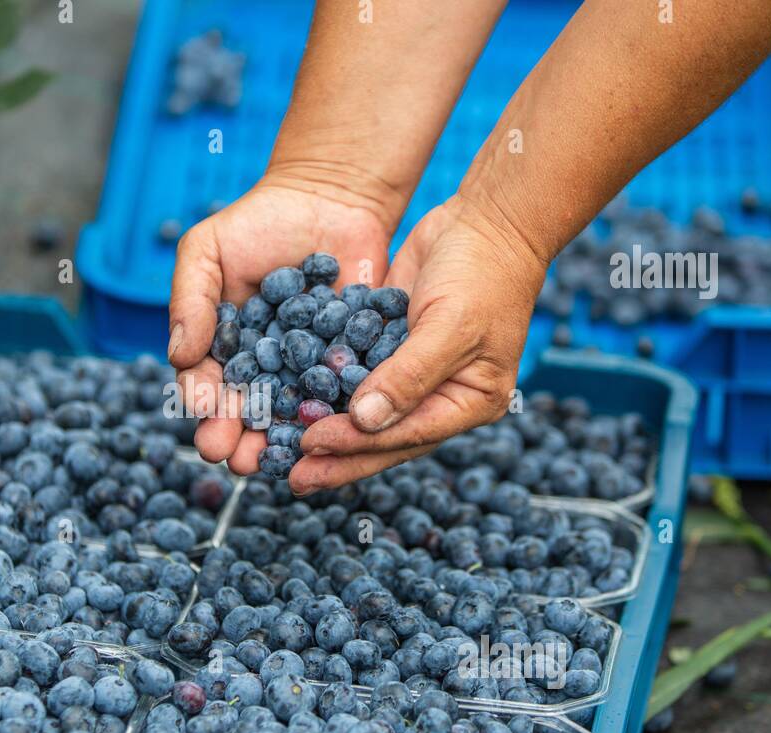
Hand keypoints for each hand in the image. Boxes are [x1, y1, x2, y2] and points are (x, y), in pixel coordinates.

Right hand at [168, 175, 394, 474]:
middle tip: (238, 460)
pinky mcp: (349, 364)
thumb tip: (178, 354)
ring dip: (281, 442)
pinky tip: (330, 431)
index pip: (206, 385)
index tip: (205, 418)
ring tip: (276, 461)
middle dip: (239, 440)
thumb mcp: (207, 249)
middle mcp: (262, 369)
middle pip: (246, 413)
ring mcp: (306, 371)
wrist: (331, 198)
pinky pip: (340, 394)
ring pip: (290, 415)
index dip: (203, 406)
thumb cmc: (258, 222)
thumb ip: (189, 298)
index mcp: (221, 350)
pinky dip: (334, 414)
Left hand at [291, 195, 547, 493]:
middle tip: (290, 476)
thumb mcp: (450, 325)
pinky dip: (324, 387)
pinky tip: (290, 398)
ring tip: (282, 449)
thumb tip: (365, 420)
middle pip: (382, 437)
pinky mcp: (389, 347)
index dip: (356, 444)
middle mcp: (441, 398)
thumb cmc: (483, 272)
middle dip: (335, 456)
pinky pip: (353, 375)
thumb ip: (409, 375)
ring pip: (364, 412)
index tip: (310, 445)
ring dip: (325, 428)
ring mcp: (413, 375)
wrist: (488, 219)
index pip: (406, 435)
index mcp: (468, 402)